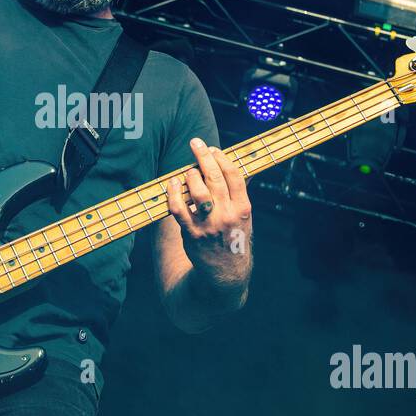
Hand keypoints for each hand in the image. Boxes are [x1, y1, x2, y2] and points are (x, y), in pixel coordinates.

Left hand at [165, 137, 252, 281]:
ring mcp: (209, 224)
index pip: (233, 175)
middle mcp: (227, 215)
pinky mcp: (192, 233)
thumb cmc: (233, 238)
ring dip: (190, 175)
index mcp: (243, 208)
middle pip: (215, 178)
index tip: (213, 149)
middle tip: (195, 143)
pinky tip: (172, 184)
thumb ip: (239, 193)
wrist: (226, 272)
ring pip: (197, 192)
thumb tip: (241, 166)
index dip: (222, 158)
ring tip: (188, 171)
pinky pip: (179, 209)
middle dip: (204, 157)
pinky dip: (173, 194)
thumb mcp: (244, 217)